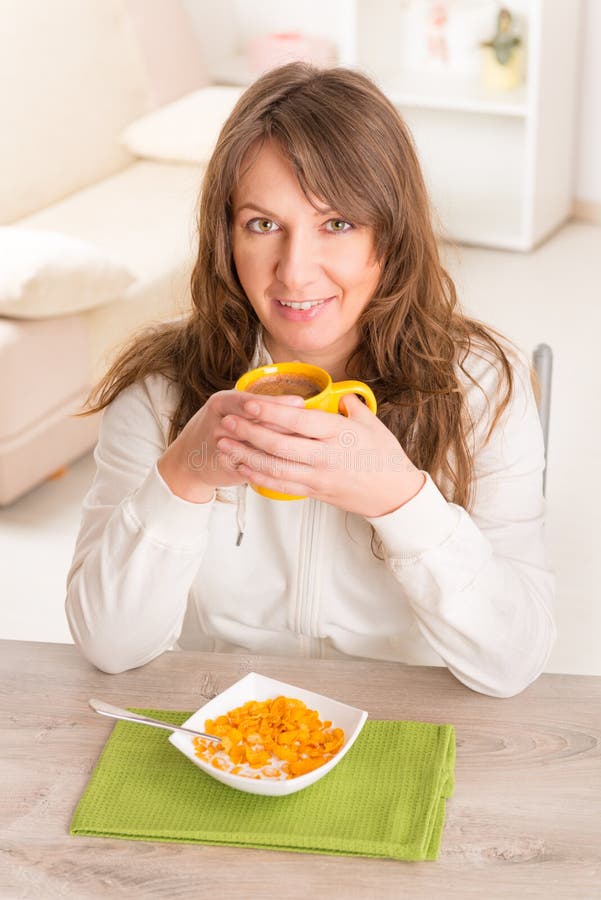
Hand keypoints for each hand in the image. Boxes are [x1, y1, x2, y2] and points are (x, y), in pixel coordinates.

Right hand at [157, 390, 304, 502]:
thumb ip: (257, 402)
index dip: (279, 402)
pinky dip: (271, 464)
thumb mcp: (229, 407)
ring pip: (257, 444)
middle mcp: (221, 421)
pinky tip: (290, 464)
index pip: (255, 400)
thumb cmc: (216, 430)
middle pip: (258, 421)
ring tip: (304, 446)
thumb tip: (299, 388)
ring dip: (282, 446)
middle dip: (286, 425)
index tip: (301, 402)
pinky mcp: (225, 464)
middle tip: (310, 426)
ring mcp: (221, 444)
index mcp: (223, 402)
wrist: (186, 460)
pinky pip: (252, 464)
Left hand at [215, 392, 425, 516]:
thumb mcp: (371, 423)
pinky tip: (243, 467)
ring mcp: (318, 477)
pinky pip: (281, 485)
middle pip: (279, 445)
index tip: (249, 403)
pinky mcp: (314, 492)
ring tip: (225, 443)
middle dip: (249, 433)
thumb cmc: (384, 455)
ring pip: (275, 467)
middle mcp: (326, 456)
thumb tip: (334, 391)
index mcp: (339, 433)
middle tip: (228, 421)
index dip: (271, 412)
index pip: (299, 421)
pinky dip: (258, 476)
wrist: (394, 493)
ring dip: (246, 455)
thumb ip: (349, 404)